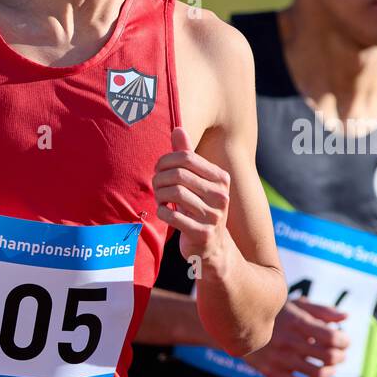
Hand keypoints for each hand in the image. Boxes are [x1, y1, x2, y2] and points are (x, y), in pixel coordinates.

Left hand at [153, 126, 230, 263]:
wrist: (212, 247)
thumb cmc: (199, 208)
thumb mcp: (196, 182)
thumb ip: (187, 156)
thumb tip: (177, 128)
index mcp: (221, 178)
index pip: (187, 157)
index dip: (165, 160)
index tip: (158, 169)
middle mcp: (221, 196)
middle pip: (179, 175)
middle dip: (160, 178)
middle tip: (155, 185)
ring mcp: (214, 216)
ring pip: (175, 194)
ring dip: (159, 195)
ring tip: (159, 199)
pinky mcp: (203, 234)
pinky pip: (172, 216)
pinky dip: (162, 212)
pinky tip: (164, 212)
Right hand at [243, 299, 349, 376]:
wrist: (239, 326)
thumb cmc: (277, 314)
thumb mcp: (297, 305)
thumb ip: (322, 311)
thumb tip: (346, 317)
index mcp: (297, 322)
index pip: (331, 337)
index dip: (344, 340)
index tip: (345, 340)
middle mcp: (289, 342)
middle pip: (328, 356)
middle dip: (341, 356)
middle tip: (341, 354)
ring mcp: (280, 359)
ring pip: (317, 373)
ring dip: (331, 371)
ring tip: (332, 367)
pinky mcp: (272, 373)